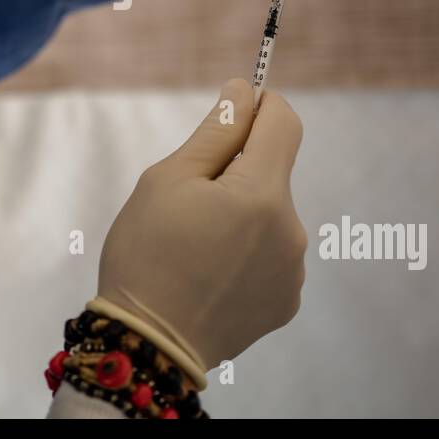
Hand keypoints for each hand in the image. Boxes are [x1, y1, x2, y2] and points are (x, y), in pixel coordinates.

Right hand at [93, 79, 306, 379]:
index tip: (232, 114)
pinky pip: (271, 255)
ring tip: (195, 245)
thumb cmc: (146, 255)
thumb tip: (243, 91)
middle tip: (187, 202)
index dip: (259, 106)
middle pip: (273, 171)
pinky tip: (209, 274)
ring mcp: (292, 269)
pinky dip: (246, 253)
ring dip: (242, 214)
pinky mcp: (286, 300)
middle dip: (238, 171)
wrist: (147, 346)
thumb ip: (216, 130)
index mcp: (262, 193)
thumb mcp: (168, 179)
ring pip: (270, 214)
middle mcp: (290, 229)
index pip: (285, 121)